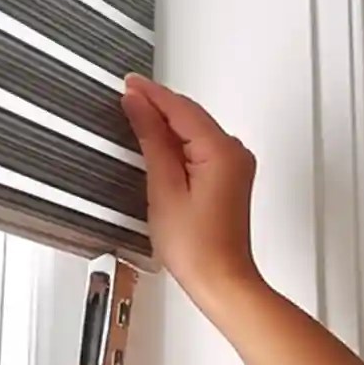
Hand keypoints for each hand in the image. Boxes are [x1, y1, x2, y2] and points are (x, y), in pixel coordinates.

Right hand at [121, 74, 262, 306]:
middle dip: (159, 104)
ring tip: (137, 115)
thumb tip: (138, 106)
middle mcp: (235, 153)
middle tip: (127, 95)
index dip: (151, 94)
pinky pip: (202, 147)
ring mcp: (235, 166)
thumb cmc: (197, 247)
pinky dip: (180, 141)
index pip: (181, 109)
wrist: (222, 281)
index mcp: (221, 151)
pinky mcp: (230, 178)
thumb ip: (151, 140)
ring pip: (196, 130)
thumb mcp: (163, 188)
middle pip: (191, 116)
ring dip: (168, 122)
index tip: (129, 83)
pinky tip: (159, 143)